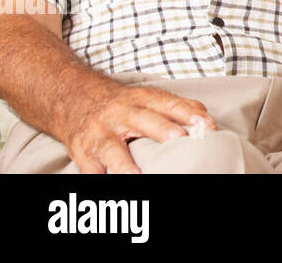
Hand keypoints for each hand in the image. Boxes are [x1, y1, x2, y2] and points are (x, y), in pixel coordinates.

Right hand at [60, 81, 216, 173]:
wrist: (75, 100)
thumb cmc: (122, 104)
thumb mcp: (147, 97)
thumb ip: (176, 107)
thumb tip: (206, 118)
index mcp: (141, 99)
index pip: (168, 103)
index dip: (188, 113)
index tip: (206, 124)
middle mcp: (120, 113)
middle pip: (142, 119)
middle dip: (161, 128)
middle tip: (178, 138)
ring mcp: (100, 133)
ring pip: (111, 148)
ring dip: (124, 163)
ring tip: (137, 175)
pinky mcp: (83, 152)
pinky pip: (89, 168)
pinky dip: (96, 178)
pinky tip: (106, 184)